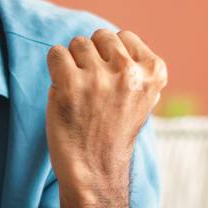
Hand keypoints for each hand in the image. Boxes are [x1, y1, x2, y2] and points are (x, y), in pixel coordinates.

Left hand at [45, 29, 166, 190]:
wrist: (96, 171)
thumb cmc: (114, 132)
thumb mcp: (141, 98)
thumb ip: (136, 68)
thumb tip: (120, 38)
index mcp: (153, 72)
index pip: (125, 37)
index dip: (112, 56)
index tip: (111, 82)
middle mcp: (129, 73)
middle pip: (100, 36)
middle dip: (92, 56)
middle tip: (92, 88)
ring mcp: (98, 78)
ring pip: (77, 44)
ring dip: (73, 63)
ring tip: (79, 93)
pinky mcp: (69, 85)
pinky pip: (55, 53)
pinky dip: (55, 69)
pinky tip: (63, 90)